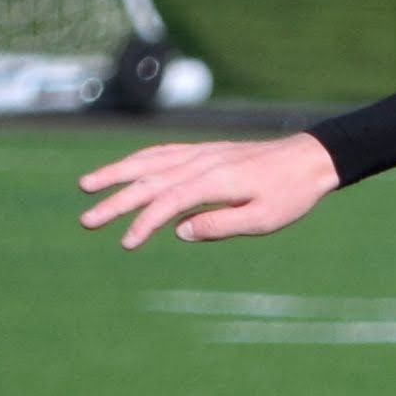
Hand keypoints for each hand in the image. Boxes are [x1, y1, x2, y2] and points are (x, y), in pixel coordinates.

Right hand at [78, 134, 340, 249]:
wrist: (308, 159)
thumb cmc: (289, 195)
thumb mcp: (262, 219)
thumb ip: (220, 225)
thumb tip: (180, 232)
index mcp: (213, 182)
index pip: (166, 203)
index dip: (143, 223)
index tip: (126, 243)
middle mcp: (200, 162)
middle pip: (148, 181)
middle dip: (114, 200)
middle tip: (86, 220)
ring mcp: (200, 153)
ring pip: (149, 161)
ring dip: (116, 173)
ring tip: (86, 186)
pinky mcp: (203, 151)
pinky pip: (163, 153)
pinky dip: (138, 160)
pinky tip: (125, 170)